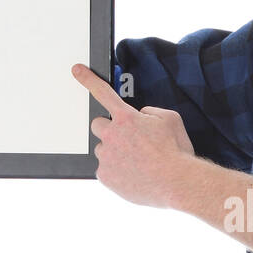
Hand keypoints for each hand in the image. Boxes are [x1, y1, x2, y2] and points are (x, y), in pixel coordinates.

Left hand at [71, 64, 195, 206]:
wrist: (176, 183)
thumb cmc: (176, 152)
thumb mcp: (171, 120)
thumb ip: (150, 112)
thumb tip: (141, 116)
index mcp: (126, 118)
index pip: (103, 92)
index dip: (88, 79)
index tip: (77, 70)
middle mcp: (112, 135)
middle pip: (98, 125)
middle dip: (110, 129)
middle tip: (128, 141)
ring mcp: (106, 156)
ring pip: (102, 149)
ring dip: (114, 152)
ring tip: (137, 162)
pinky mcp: (104, 176)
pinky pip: (105, 170)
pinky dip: (116, 171)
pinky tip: (134, 174)